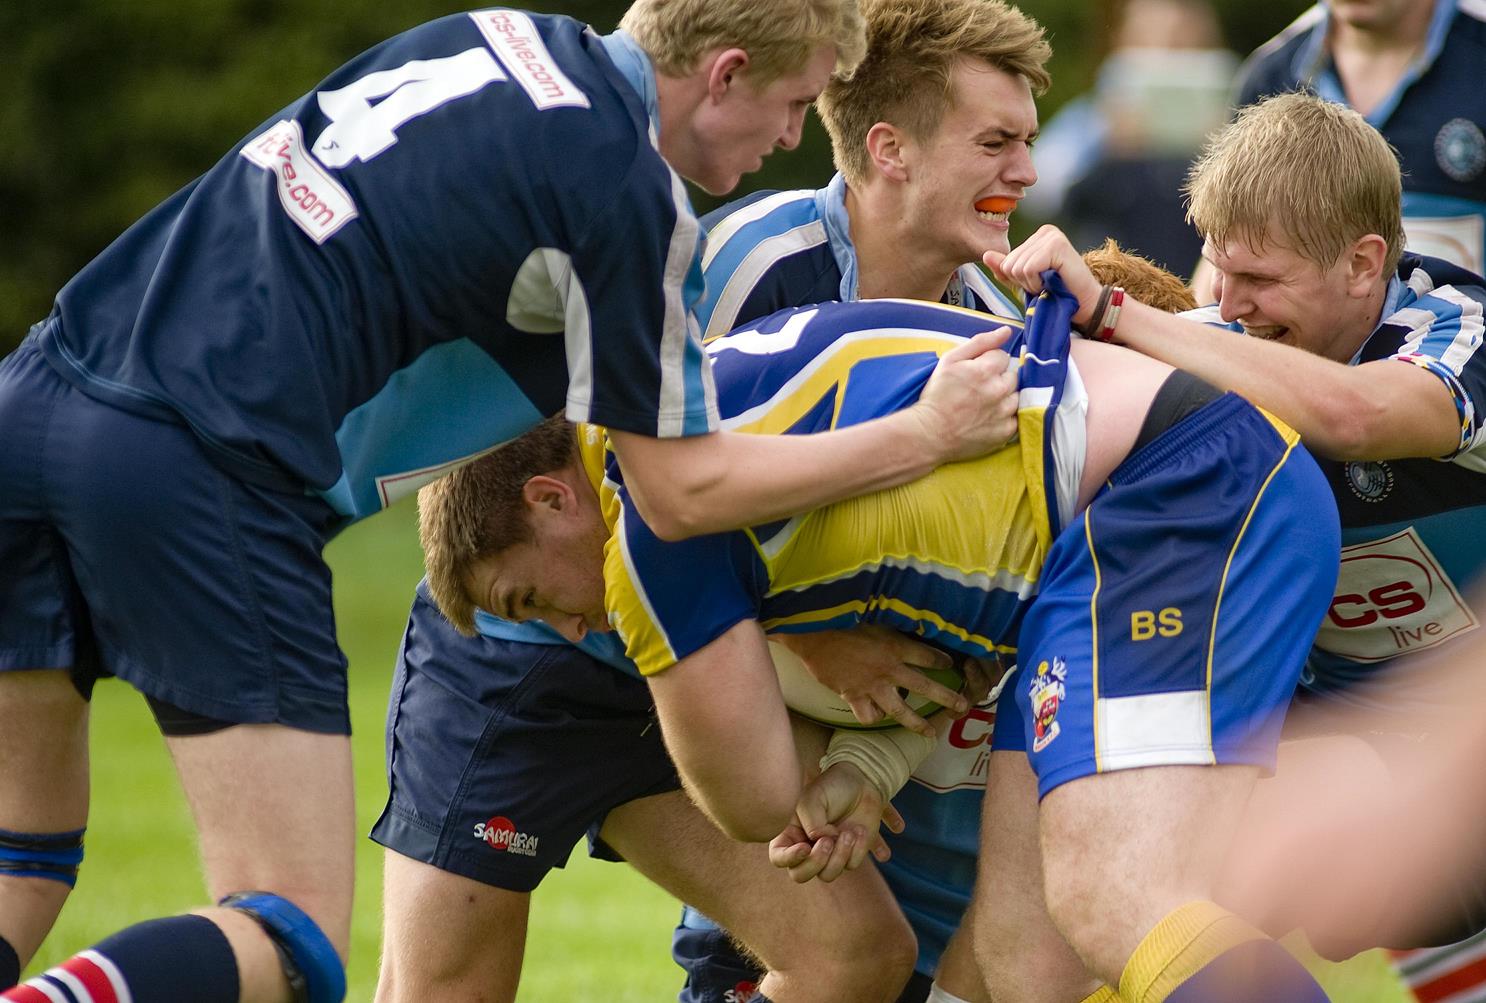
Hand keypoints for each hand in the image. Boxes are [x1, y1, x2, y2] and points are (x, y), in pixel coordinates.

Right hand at [768, 763, 904, 882]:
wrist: (862, 782)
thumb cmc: (832, 787)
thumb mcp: (813, 798)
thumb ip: (812, 824)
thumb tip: (823, 844)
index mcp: (791, 833)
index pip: (778, 857)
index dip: (789, 858)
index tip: (806, 846)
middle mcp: (806, 847)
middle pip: (800, 875)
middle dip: (816, 863)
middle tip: (828, 841)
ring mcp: (828, 854)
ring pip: (827, 875)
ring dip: (840, 855)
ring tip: (849, 831)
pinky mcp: (849, 855)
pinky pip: (851, 865)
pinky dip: (857, 849)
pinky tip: (860, 830)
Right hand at [774, 626, 970, 736]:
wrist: (812, 636)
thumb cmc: (842, 620)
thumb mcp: (874, 617)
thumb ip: (892, 625)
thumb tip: (909, 622)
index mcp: (895, 646)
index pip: (929, 656)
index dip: (943, 661)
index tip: (951, 664)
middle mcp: (888, 669)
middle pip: (925, 687)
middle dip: (947, 698)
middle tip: (963, 707)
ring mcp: (871, 686)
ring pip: (900, 711)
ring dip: (917, 723)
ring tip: (928, 732)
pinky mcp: (853, 696)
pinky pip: (869, 715)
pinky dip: (875, 716)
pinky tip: (878, 714)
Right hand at [912, 326, 1019, 464]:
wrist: (929, 434)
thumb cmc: (936, 395)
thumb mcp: (950, 360)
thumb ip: (980, 342)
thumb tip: (1006, 331)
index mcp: (986, 370)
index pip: (1002, 356)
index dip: (988, 363)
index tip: (975, 373)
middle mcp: (999, 390)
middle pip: (1012, 376)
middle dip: (998, 379)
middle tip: (978, 390)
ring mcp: (1004, 412)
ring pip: (1016, 397)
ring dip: (1004, 398)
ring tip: (984, 405)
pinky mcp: (1005, 432)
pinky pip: (1016, 418)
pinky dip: (1006, 417)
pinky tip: (988, 419)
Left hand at [984, 224, 1102, 328]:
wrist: (1085, 304)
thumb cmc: (1057, 293)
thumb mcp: (1024, 281)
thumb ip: (1004, 269)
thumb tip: (986, 255)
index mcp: (1037, 236)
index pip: (1006, 261)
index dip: (1018, 280)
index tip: (1040, 281)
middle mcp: (1044, 231)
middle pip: (1009, 263)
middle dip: (1024, 282)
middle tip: (1046, 284)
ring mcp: (1051, 236)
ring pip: (1017, 267)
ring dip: (1031, 284)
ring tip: (1050, 283)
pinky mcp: (1056, 245)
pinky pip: (1028, 269)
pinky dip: (1037, 283)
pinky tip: (1052, 282)